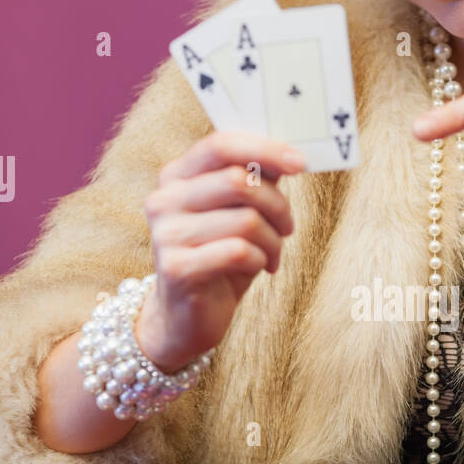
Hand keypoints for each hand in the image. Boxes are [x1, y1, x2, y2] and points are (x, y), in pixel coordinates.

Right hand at [136, 132, 305, 370]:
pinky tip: (259, 268)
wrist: (186, 318)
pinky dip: (261, 259)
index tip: (299, 162)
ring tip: (271, 254)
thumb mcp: (237, 213)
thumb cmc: (219, 259)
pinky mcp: (177, 268)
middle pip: (238, 181)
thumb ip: (254, 180)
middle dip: (277, 205)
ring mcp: (166, 235)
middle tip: (288, 226)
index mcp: (175, 177)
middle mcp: (163, 200)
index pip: (220, 145)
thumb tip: (289, 153)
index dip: (264, 149)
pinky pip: (240, 251)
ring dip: (273, 240)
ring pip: (246, 220)